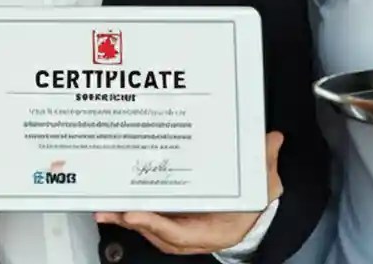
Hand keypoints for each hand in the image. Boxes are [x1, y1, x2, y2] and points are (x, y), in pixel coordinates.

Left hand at [94, 131, 284, 255]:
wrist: (251, 216)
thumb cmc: (253, 204)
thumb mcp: (265, 186)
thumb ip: (264, 163)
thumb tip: (271, 138)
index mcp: (213, 231)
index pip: (179, 232)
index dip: (155, 224)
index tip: (134, 213)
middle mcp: (191, 234)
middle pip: (155, 232)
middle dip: (130, 221)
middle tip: (107, 210)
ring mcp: (178, 229)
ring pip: (147, 227)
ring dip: (123, 218)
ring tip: (101, 207)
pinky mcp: (170, 220)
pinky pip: (147, 218)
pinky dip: (129, 212)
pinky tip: (111, 202)